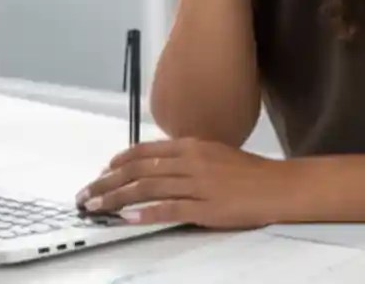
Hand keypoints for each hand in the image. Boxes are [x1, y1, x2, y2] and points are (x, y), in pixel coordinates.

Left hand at [74, 138, 290, 228]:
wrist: (277, 186)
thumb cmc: (248, 172)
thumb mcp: (213, 153)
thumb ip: (184, 157)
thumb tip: (157, 165)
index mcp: (190, 146)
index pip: (144, 151)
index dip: (118, 161)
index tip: (102, 172)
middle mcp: (190, 161)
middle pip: (138, 170)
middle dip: (107, 183)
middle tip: (87, 194)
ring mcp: (197, 184)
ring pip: (147, 189)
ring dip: (117, 198)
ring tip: (97, 207)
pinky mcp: (205, 208)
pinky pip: (169, 209)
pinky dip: (146, 213)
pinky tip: (128, 217)